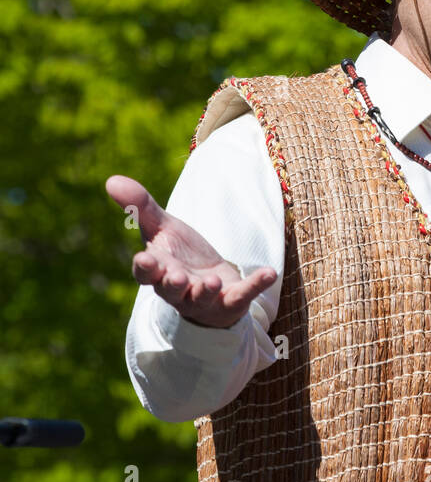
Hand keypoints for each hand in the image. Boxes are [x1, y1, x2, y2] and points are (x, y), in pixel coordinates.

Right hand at [106, 174, 277, 328]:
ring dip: (207, 291)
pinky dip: (254, 286)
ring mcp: (205, 299)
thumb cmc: (180, 255)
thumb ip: (140, 206)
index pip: (145, 274)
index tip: (145, 259)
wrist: (211, 281)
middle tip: (177, 276)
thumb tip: (110, 180)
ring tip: (214, 281)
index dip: (145, 268)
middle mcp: (178, 289)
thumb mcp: (162, 227)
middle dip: (173, 284)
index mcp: (158, 271)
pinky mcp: (231, 302)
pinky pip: (242, 296)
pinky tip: (269, 273)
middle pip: (171, 290)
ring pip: (202, 299)